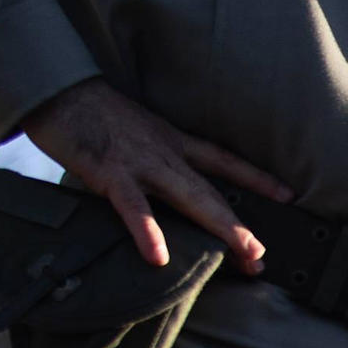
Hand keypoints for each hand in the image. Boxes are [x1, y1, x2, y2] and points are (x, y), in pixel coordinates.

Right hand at [21, 78, 289, 272]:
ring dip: (220, 228)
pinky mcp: (110, 172)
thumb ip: (148, 160)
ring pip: (190, 198)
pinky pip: (133, 206)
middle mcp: (166, 152)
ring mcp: (141, 162)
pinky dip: (147, 232)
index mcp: (171, 142)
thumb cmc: (90, 114)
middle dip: (240, 227)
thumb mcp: (132, 134)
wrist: (59, 89)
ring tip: (245, 254)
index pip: (224, 160)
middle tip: (262, 258)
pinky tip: (159, 257)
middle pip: (213, 192)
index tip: (288, 195)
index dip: (257, 178)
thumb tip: (155, 186)